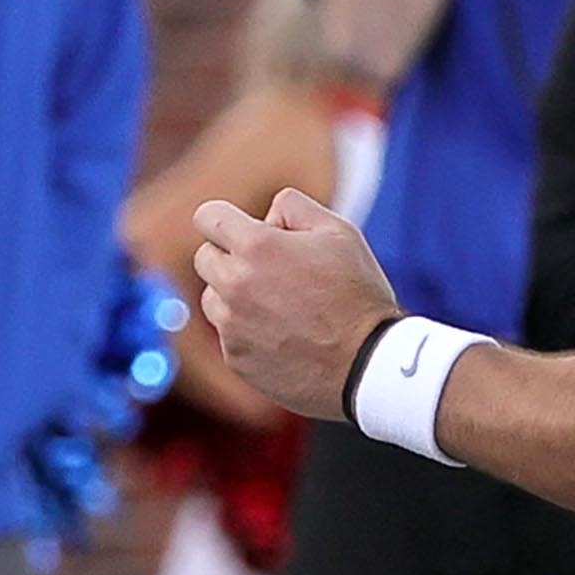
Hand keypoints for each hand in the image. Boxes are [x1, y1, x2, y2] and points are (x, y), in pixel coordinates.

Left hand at [191, 189, 401, 419]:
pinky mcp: (235, 358)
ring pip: (213, 298)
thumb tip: (267, 216)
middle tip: (275, 273)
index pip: (208, 217)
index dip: (227, 221)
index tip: (246, 233)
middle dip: (233, 258)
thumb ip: (294, 208)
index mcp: (256, 246)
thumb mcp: (341, 233)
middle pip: (205, 257)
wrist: (369, 366)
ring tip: (282, 308)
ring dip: (236, 297)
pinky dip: (249, 333)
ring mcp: (231, 325)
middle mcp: (234, 283)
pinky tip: (287, 337)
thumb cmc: (359, 296)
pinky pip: (229, 336)